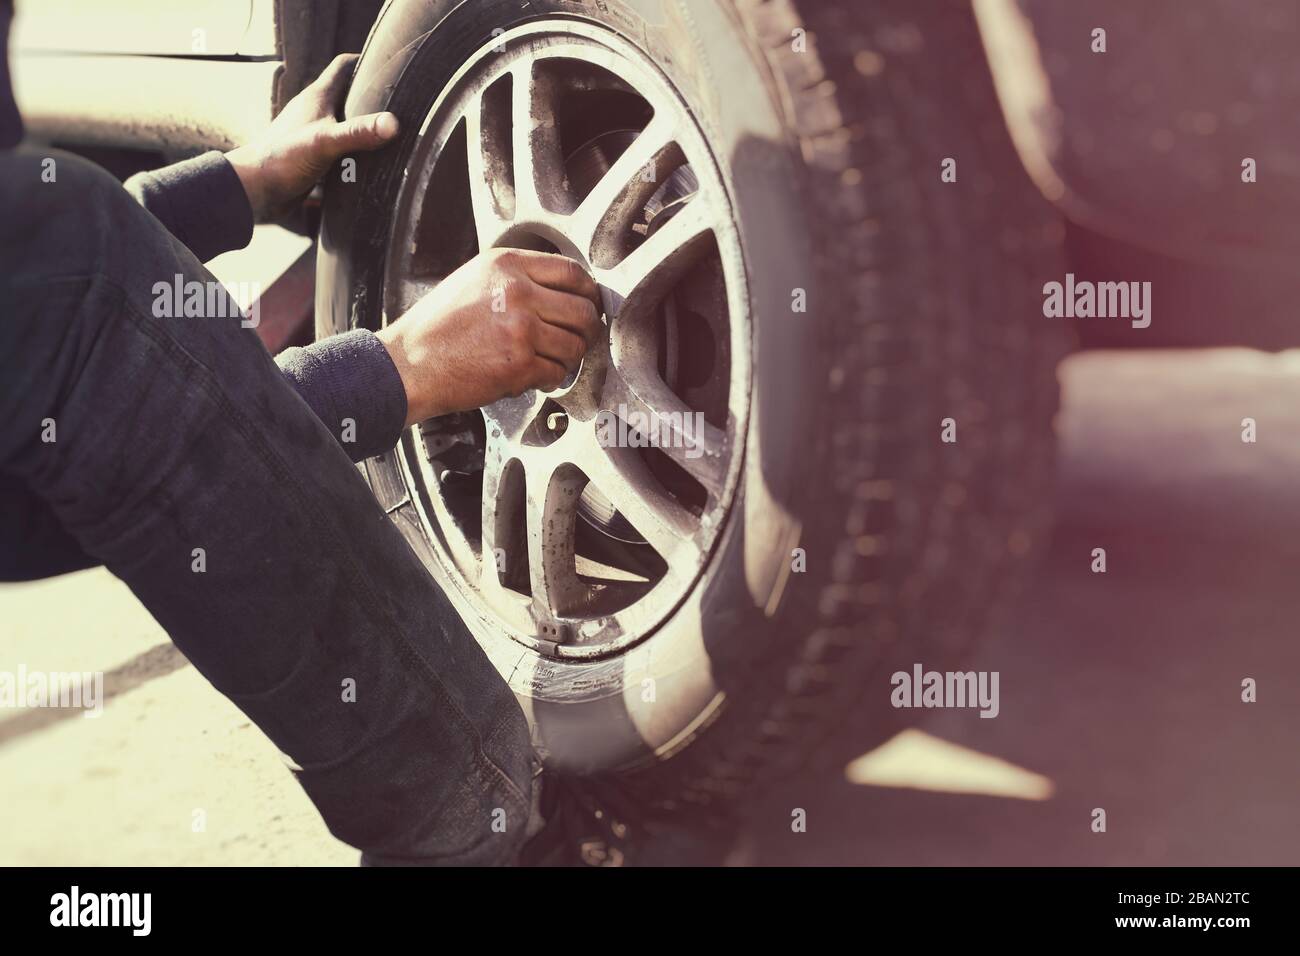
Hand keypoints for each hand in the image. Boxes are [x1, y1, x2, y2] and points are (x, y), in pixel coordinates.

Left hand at [225, 53, 398, 221]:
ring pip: (344, 125)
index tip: (389, 65)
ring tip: (391, 137)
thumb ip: (358, 132)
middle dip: (371, 99)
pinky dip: (354, 156)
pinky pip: (340, 152)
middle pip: (347, 96)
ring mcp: (314, 136)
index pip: (343, 66)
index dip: (365, 61)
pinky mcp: (313, 159)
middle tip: (399, 105)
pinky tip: (370, 167)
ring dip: (363, 130)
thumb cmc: (282, 159)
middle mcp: (315, 113)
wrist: (255, 191)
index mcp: (317, 97)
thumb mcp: (325, 141)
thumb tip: (393, 124)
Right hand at [376, 249, 603, 426]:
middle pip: (583, 310)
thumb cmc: (436, 327)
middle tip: (578, 339)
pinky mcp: (519, 365)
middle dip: (587, 330)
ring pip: (576, 345)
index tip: (589, 305)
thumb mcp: (474, 280)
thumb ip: (517, 278)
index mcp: (507, 264)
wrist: (408, 364)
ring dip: (569, 358)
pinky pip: (557, 373)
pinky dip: (550, 379)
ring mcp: (521, 329)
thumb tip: (562, 292)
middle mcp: (518, 292)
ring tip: (551, 360)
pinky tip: (532, 375)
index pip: (572, 272)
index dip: (589, 293)